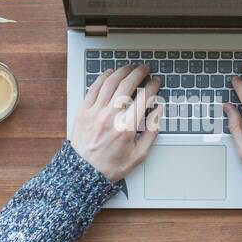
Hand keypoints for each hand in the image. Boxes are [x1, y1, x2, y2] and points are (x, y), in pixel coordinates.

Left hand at [71, 64, 162, 181]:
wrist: (84, 173)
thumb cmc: (111, 166)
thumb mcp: (139, 155)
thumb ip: (152, 132)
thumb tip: (158, 111)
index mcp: (126, 127)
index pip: (144, 98)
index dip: (153, 86)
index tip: (156, 82)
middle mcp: (111, 117)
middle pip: (127, 85)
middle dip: (139, 73)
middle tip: (145, 69)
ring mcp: (95, 112)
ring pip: (110, 83)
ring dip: (122, 72)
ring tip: (129, 68)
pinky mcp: (83, 111)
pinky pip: (93, 88)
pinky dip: (103, 78)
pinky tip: (110, 73)